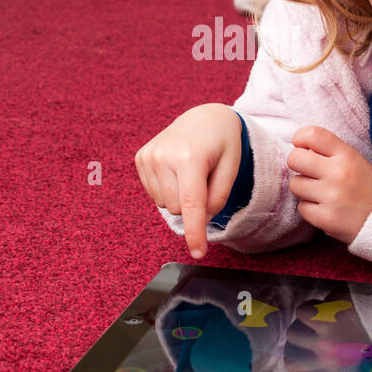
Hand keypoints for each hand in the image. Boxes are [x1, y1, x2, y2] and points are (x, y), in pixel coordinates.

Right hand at [135, 103, 242, 258]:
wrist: (204, 118)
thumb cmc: (222, 143)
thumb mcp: (231, 167)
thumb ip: (218, 197)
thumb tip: (200, 220)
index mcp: (190, 157)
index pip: (191, 205)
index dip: (195, 233)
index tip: (198, 252)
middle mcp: (164, 156)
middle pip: (178, 208)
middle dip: (193, 203)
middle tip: (204, 178)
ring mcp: (148, 156)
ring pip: (165, 204)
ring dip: (180, 196)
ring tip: (190, 171)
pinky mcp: (140, 158)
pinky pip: (155, 194)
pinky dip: (168, 189)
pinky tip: (176, 170)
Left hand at [287, 126, 371, 244]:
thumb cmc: (370, 189)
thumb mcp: (357, 162)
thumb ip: (331, 153)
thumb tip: (298, 148)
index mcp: (347, 155)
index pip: (312, 134)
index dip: (300, 139)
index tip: (304, 148)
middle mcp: (339, 173)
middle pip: (295, 159)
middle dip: (298, 165)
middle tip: (309, 172)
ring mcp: (332, 197)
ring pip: (295, 185)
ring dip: (304, 189)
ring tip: (321, 193)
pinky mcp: (327, 219)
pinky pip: (302, 208)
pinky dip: (310, 210)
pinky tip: (326, 209)